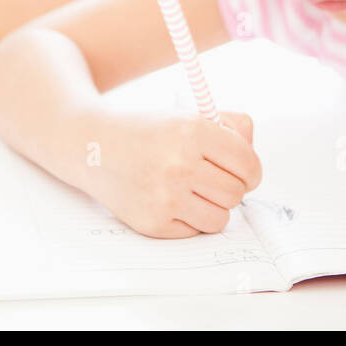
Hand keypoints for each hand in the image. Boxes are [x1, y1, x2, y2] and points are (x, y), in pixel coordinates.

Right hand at [82, 110, 260, 237]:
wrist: (92, 145)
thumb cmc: (146, 131)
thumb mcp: (187, 115)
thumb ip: (230, 127)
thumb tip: (252, 153)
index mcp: (192, 130)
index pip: (248, 163)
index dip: (250, 169)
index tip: (243, 171)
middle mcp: (179, 164)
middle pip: (237, 193)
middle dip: (231, 188)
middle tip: (213, 180)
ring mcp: (164, 196)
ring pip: (220, 218)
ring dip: (212, 207)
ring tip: (193, 191)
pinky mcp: (152, 222)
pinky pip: (194, 231)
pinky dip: (189, 219)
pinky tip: (170, 199)